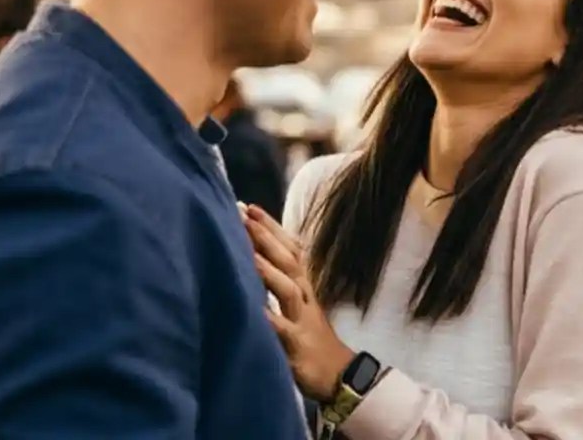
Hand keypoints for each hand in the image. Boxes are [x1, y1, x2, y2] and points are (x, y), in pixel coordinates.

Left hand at [243, 205, 354, 402]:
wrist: (338, 375)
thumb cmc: (310, 337)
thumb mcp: (299, 304)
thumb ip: (281, 281)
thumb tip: (255, 257)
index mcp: (303, 286)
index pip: (290, 248)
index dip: (271, 227)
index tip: (249, 207)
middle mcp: (304, 297)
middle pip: (289, 261)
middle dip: (267, 237)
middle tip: (244, 215)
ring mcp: (302, 319)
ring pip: (287, 289)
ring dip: (268, 269)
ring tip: (248, 252)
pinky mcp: (298, 345)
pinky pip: (282, 330)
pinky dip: (269, 318)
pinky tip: (253, 309)